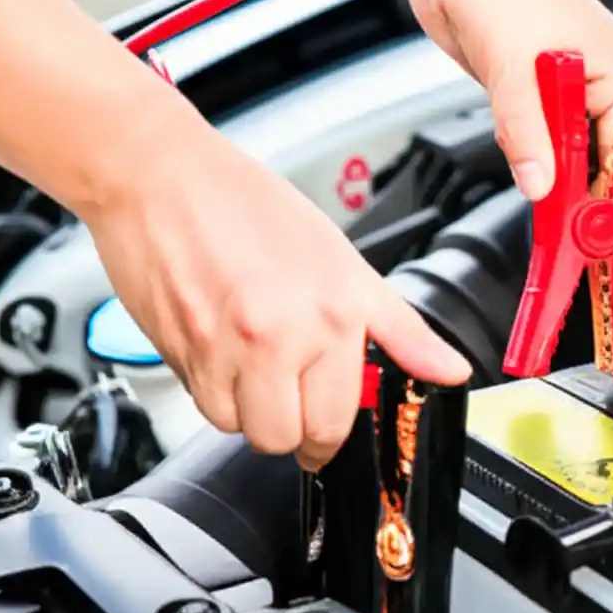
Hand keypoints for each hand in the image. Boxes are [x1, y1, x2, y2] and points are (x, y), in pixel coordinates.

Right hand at [82, 123, 470, 471]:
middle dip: (291, 428)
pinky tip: (221, 349)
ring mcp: (223, 348)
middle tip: (291, 396)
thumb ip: (403, 330)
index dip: (330, 434)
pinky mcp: (177, 352)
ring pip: (238, 428)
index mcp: (331, 315)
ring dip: (248, 410)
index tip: (326, 429)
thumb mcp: (347, 265)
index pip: (335, 421)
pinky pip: (200, 402)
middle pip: (284, 438)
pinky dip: (213, 390)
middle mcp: (278, 336)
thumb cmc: (248, 208)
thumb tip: (451, 371)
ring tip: (253, 363)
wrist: (161, 174)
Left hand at [410, 0, 612, 199]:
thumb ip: (527, 133)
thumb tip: (540, 183)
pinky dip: (521, 146)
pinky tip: (512, 132)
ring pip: (564, 154)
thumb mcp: (515, 70)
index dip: (609, 193)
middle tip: (553, 209)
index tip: (591, 228)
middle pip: (599, 159)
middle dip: (569, 179)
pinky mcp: (537, 96)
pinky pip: (537, 140)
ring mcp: (569, 91)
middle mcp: (604, 83)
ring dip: (539, 159)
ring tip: (525, 147)